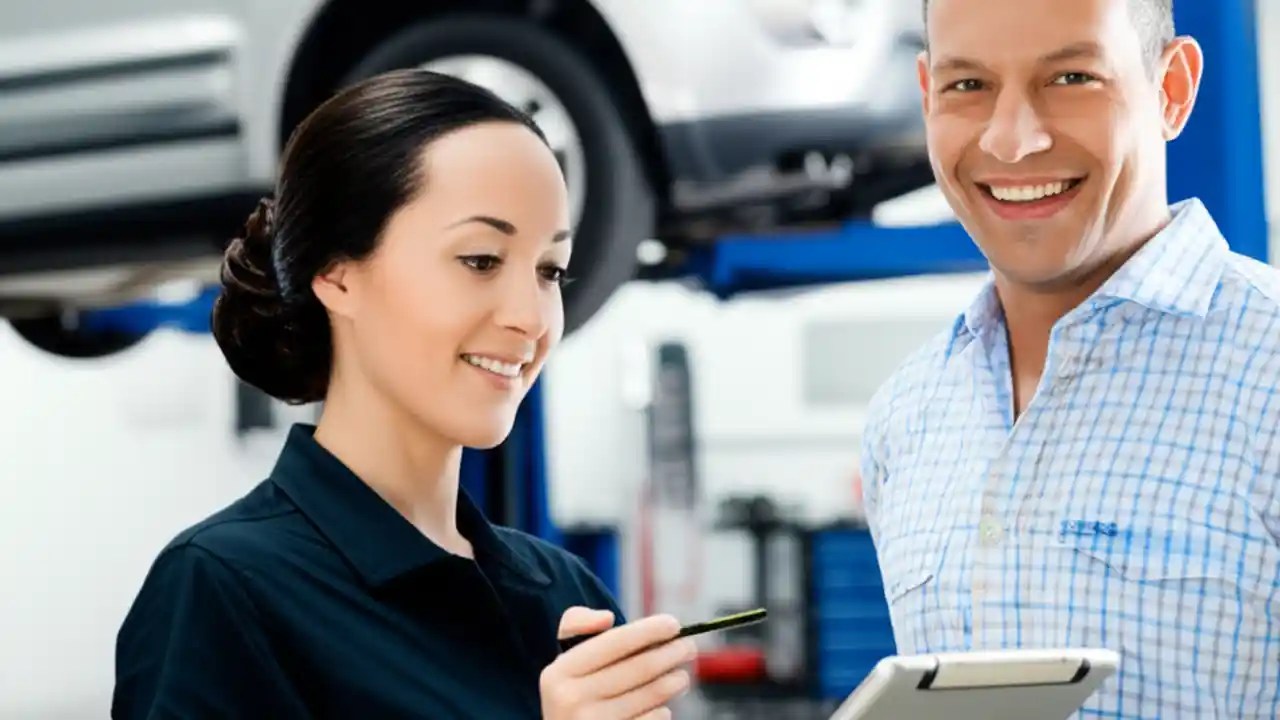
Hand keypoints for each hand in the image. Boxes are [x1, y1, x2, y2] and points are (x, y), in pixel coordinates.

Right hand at [540, 607, 696, 718]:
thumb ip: (577, 624)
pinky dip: (662, 712)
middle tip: (689, 647)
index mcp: (560, 672)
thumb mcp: (564, 658)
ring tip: (682, 676)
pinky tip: (664, 706)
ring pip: (651, 695)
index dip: (649, 630)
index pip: (615, 642)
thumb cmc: (570, 690)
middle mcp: (573, 700)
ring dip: (674, 681)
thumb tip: (607, 618)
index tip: (674, 624)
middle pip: (640, 668)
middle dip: (671, 653)